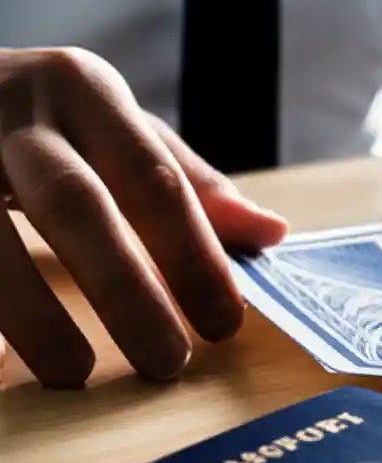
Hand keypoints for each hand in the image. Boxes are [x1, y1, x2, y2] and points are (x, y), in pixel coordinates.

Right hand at [0, 47, 287, 387]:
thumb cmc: (40, 119)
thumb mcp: (112, 128)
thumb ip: (188, 182)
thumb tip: (273, 234)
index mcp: (82, 88)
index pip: (153, 177)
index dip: (192, 252)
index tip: (224, 323)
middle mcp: (12, 110)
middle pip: (75, 203)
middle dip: (124, 287)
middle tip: (167, 363)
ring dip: (33, 314)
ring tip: (76, 374)